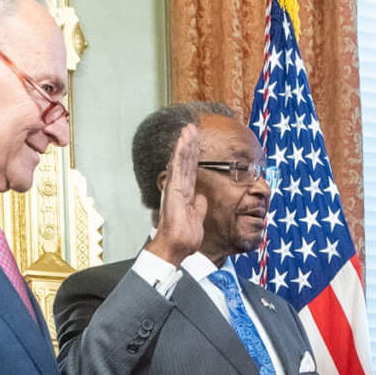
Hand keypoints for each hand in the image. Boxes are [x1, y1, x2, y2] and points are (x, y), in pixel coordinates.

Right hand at [145, 123, 206, 265]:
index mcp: (184, 195)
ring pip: (181, 161)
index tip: (195, 142)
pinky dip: (180, 152)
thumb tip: (201, 198)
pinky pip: (178, 167)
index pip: (190, 171)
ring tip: (189, 128)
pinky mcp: (173, 188)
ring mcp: (174, 187)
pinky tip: (183, 140)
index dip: (193, 156)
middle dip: (189, 144)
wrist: (176, 247)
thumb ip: (199, 207)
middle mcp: (178, 188)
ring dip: (185, 143)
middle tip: (192, 128)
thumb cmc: (184, 238)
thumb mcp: (197, 220)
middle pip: (186, 162)